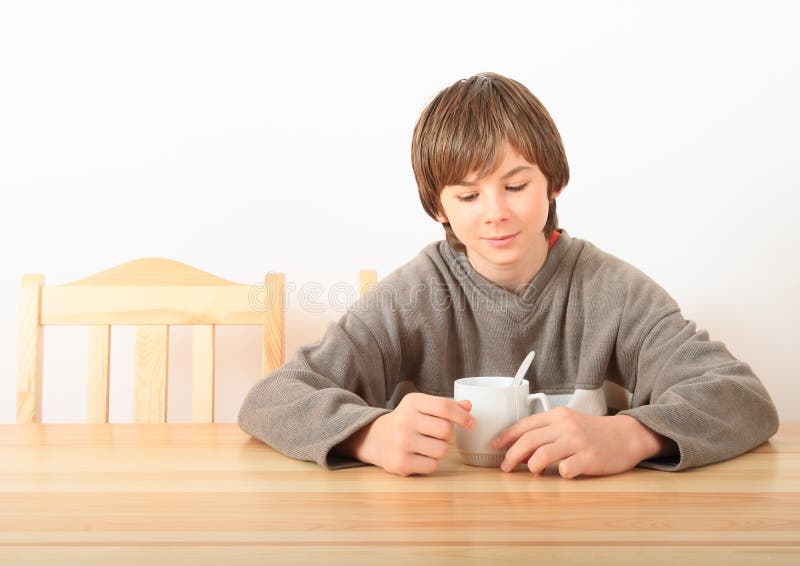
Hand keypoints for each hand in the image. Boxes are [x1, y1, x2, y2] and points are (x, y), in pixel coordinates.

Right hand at [359, 393, 474, 476]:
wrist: (375, 438)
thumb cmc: (405, 421)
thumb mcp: (421, 407)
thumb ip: (445, 406)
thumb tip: (468, 406)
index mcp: (412, 402)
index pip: (444, 407)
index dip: (462, 416)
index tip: (471, 423)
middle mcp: (405, 420)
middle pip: (446, 430)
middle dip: (447, 434)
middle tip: (435, 434)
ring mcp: (402, 442)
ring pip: (442, 450)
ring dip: (439, 450)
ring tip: (425, 445)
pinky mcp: (401, 463)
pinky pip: (432, 465)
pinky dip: (430, 462)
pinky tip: (418, 456)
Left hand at [492, 407, 670, 478]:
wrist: (627, 436)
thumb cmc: (594, 431)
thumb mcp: (569, 422)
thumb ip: (547, 430)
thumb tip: (519, 445)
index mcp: (558, 415)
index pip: (525, 425)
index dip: (506, 436)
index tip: (495, 446)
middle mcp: (566, 426)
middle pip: (528, 441)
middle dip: (511, 456)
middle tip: (505, 467)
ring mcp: (578, 443)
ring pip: (541, 456)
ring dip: (531, 467)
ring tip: (533, 472)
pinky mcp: (590, 459)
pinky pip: (565, 470)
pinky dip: (559, 474)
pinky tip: (563, 474)